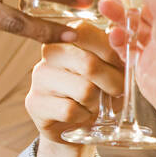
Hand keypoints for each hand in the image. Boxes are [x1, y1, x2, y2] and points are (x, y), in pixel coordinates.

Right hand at [26, 21, 124, 144]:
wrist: (76, 125)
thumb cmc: (99, 90)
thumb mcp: (113, 69)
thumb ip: (118, 52)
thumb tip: (120, 35)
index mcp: (68, 36)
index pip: (85, 31)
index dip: (109, 51)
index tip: (120, 65)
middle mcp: (50, 52)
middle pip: (89, 64)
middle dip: (112, 82)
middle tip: (117, 91)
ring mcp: (39, 77)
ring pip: (84, 91)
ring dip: (97, 102)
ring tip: (94, 103)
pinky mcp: (35, 102)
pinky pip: (70, 111)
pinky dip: (83, 116)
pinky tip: (80, 114)